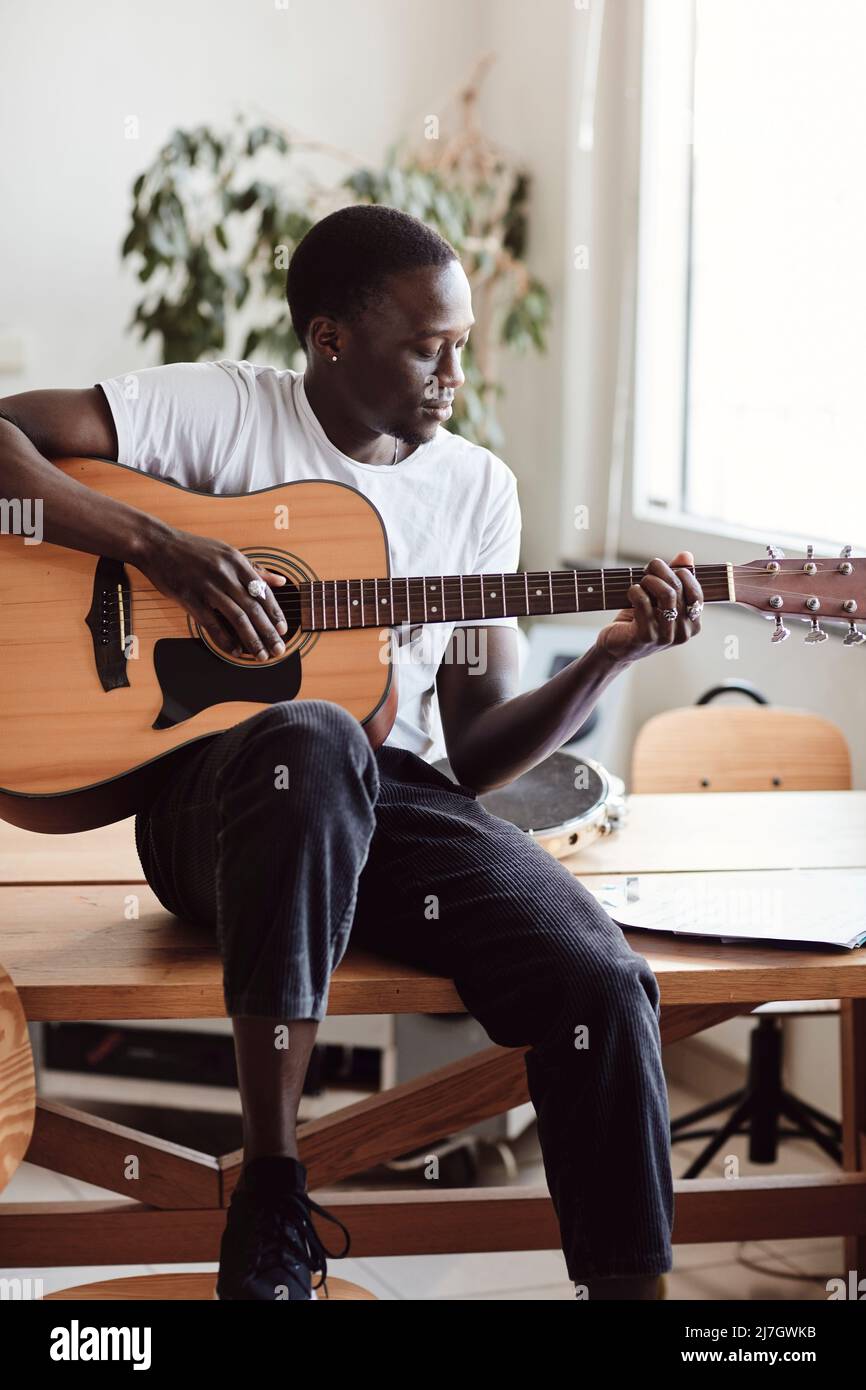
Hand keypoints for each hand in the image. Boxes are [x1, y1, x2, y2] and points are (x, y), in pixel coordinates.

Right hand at [140, 527, 288, 661]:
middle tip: (278, 649)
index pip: (262, 591)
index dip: (275, 613)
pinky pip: (212, 624)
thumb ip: (254, 569)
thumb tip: (281, 581)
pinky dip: (225, 639)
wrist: (157, 544)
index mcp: (236, 561)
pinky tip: (235, 650)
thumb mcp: (227, 552)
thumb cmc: (193, 550)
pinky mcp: (190, 598)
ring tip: (261, 654)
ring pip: (237, 617)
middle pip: (253, 608)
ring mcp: (207, 586)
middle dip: (269, 632)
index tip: (283, 629)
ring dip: (252, 639)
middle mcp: (225, 573)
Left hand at [594, 551, 703, 666]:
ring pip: (666, 594)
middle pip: (679, 589)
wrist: (617, 647)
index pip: (696, 593)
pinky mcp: (646, 636)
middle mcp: (683, 633)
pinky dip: (636, 590)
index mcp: (693, 624)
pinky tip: (631, 592)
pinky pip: (643, 602)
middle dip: (661, 571)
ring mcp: (666, 636)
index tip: (665, 569)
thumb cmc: (640, 620)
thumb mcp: (659, 599)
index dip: (682, 574)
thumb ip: (675, 578)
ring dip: (650, 580)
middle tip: (648, 569)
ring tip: (641, 581)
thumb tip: (686, 556)